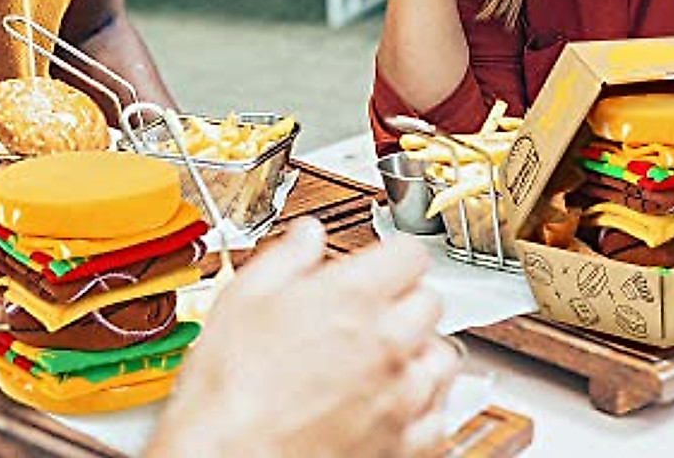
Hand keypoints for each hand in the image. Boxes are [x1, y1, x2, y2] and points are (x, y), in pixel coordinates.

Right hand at [148, 218, 459, 457]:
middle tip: (377, 307)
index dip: (394, 252)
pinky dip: (427, 407)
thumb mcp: (243, 298)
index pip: (410, 253)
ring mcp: (400, 399)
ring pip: (443, 358)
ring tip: (392, 353)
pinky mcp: (403, 447)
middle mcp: (386, 345)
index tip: (382, 260)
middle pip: (430, 302)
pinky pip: (441, 419)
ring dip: (422, 350)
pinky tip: (400, 403)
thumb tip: (307, 236)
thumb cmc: (230, 390)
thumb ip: (286, 257)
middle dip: (406, 298)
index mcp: (352, 299)